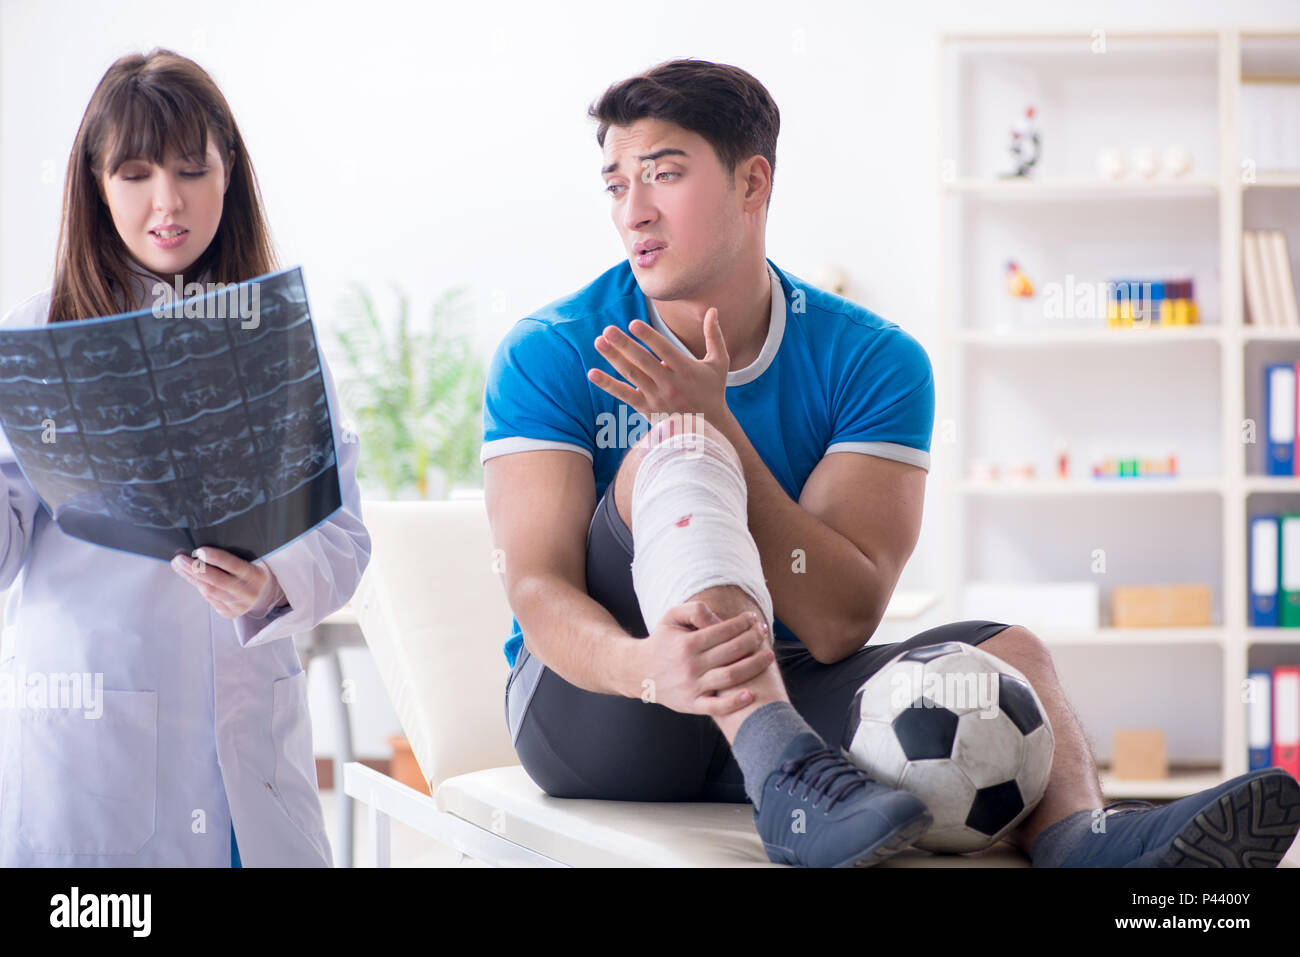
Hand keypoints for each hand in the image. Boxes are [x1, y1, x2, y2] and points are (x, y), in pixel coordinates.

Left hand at [171, 547, 286, 618]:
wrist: (264, 593)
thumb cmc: (253, 571)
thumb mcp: (253, 561)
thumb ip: (235, 556)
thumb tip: (205, 549)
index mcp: (257, 576)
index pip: (236, 566)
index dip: (218, 559)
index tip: (200, 551)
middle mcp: (248, 593)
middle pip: (217, 582)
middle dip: (195, 570)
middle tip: (180, 559)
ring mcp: (238, 605)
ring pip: (210, 592)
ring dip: (191, 577)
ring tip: (179, 565)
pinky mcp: (229, 613)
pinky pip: (209, 599)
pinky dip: (198, 585)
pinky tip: (189, 575)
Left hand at [588, 310, 729, 425]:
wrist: (708, 430)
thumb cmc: (713, 391)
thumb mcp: (719, 363)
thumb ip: (714, 336)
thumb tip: (712, 309)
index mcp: (686, 370)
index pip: (664, 350)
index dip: (648, 337)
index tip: (633, 324)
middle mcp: (670, 384)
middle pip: (644, 362)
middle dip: (625, 345)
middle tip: (608, 330)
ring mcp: (657, 397)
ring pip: (632, 375)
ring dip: (614, 358)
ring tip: (599, 342)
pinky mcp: (646, 408)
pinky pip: (624, 395)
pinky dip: (608, 384)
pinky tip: (592, 373)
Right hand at [634, 600, 773, 715]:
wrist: (639, 672)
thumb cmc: (661, 642)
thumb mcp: (670, 618)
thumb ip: (693, 610)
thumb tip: (716, 614)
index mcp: (687, 643)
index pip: (724, 631)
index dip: (743, 623)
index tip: (754, 619)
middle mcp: (690, 665)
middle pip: (732, 651)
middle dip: (753, 640)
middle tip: (764, 633)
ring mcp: (692, 687)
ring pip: (730, 676)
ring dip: (754, 665)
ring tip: (769, 655)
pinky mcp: (691, 704)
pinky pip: (716, 707)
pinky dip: (735, 702)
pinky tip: (751, 693)